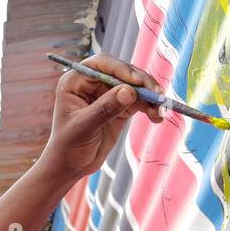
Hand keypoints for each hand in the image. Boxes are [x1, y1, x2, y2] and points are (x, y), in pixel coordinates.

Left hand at [38, 55, 163, 181]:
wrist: (71, 166)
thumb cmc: (68, 145)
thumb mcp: (84, 127)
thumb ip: (105, 109)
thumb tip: (129, 91)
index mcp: (77, 81)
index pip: (102, 65)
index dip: (121, 69)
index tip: (136, 82)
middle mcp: (93, 83)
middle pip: (123, 73)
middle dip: (142, 83)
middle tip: (158, 96)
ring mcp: (108, 94)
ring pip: (135, 87)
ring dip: (150, 97)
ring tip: (161, 110)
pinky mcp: (121, 106)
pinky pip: (139, 101)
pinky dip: (150, 107)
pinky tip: (158, 117)